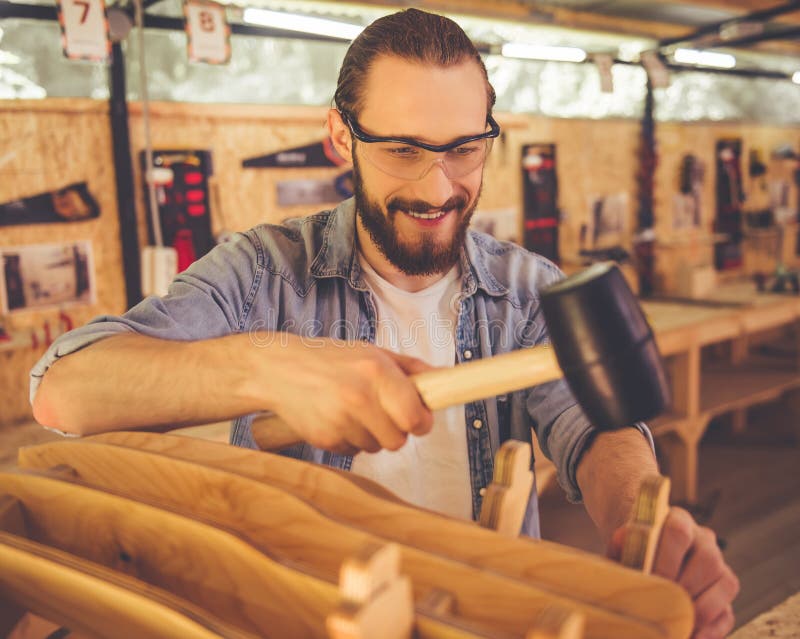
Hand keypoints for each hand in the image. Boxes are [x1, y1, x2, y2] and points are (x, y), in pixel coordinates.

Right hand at [267, 336, 433, 454]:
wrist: (278, 369)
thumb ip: (410, 368)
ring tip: (353, 411)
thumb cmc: (331, 359)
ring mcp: (339, 420)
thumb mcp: (372, 352)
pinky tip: (336, 418)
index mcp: (376, 371)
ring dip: (371, 435)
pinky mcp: (323, 439)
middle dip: (396, 431)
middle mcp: (358, 397)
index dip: (422, 422)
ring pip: (376, 448)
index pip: (415, 417)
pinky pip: (353, 451)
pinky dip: (349, 440)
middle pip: (398, 440)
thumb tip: (444, 379)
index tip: (418, 419)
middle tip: (384, 414)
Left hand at [608, 507, 739, 638]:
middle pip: (709, 559)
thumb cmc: (633, 547)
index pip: (679, 531)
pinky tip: (692, 636)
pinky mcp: (723, 592)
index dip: (666, 558)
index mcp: (678, 520)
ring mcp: (719, 565)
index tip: (651, 578)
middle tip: (664, 604)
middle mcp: (704, 540)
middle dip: (685, 586)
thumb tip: (621, 557)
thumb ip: (620, 547)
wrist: (644, 548)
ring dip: (702, 608)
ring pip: (726, 583)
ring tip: (678, 623)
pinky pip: (728, 611)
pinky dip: (712, 630)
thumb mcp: (623, 543)